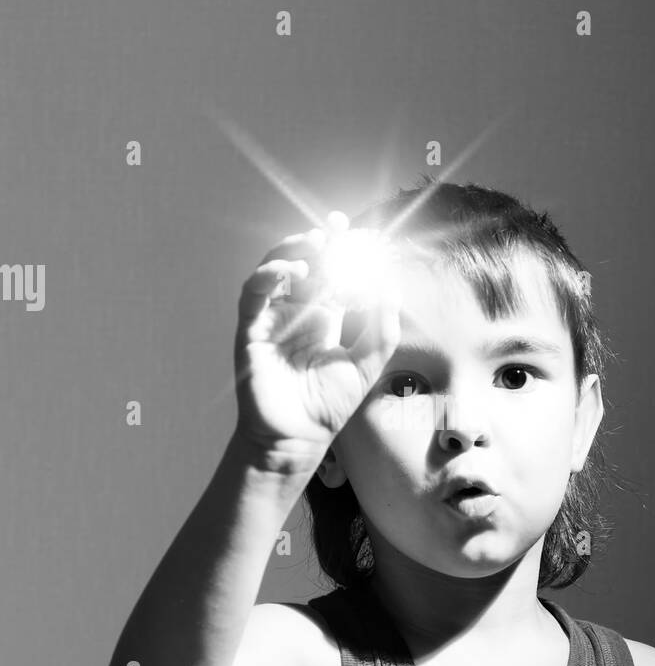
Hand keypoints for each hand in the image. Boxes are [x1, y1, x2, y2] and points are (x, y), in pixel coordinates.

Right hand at [233, 224, 401, 467]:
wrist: (300, 436)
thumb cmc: (330, 405)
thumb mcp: (367, 363)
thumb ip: (382, 329)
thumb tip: (391, 288)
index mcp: (323, 317)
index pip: (329, 273)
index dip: (338, 250)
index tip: (352, 229)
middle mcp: (295, 313)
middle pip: (302, 263)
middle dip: (315, 241)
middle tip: (334, 229)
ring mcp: (271, 319)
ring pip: (273, 269)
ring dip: (291, 250)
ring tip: (314, 244)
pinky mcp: (251, 329)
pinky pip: (254, 293)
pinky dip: (269, 275)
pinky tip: (293, 271)